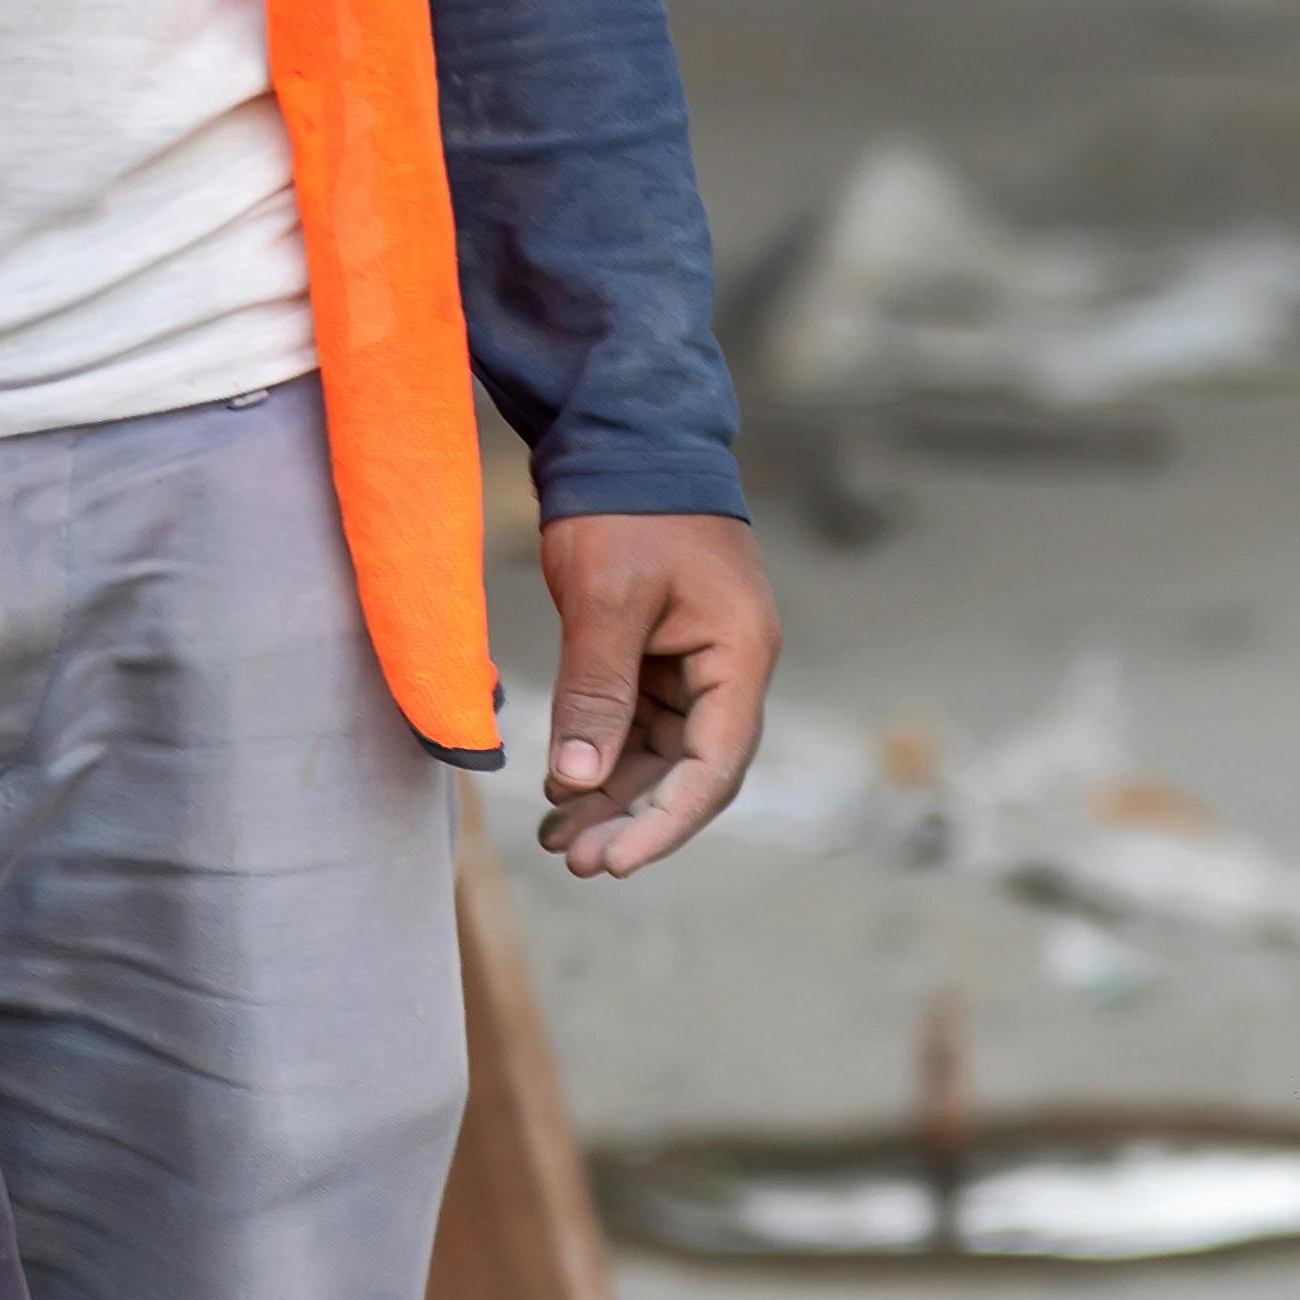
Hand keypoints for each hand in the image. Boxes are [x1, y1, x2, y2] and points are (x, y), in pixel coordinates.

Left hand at [532, 511, 781, 873]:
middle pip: (690, 770)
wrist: (624, 438)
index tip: (617, 861)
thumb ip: (597, 690)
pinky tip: (564, 788)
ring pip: (660, 754)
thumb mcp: (608, 600)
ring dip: (614, 797)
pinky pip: (637, 724)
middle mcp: (729, 671)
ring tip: (559, 838)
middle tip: (576, 861)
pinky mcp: (661, 656)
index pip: (713, 765)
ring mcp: (697, 666)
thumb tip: (578, 779)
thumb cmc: (628, 510)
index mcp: (740, 658)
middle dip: (633, 819)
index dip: (667, 821)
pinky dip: (602, 758)